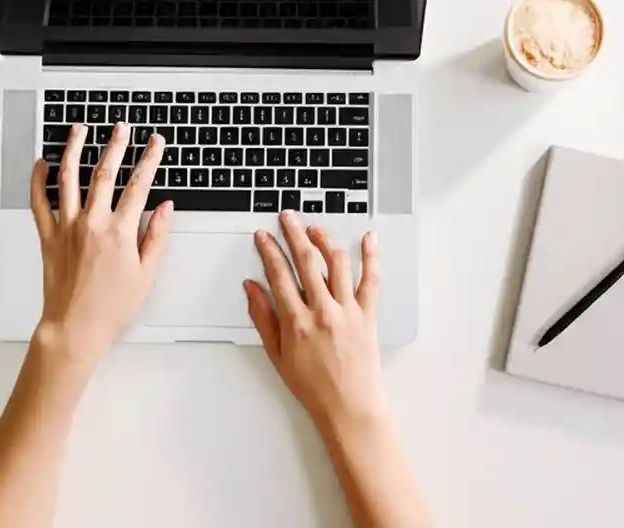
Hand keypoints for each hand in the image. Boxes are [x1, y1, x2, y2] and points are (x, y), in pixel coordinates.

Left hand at [30, 122, 172, 365]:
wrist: (75, 327)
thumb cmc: (110, 307)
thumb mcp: (147, 274)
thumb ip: (157, 236)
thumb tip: (166, 209)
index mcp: (120, 233)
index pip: (139, 186)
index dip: (149, 160)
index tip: (155, 143)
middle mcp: (92, 224)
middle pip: (105, 174)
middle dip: (115, 146)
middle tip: (121, 127)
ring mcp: (67, 228)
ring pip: (69, 179)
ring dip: (75, 150)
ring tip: (80, 130)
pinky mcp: (48, 237)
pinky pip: (39, 202)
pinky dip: (38, 180)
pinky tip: (42, 163)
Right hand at [245, 211, 384, 429]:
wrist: (349, 406)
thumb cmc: (313, 386)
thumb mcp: (277, 355)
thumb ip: (263, 318)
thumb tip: (251, 288)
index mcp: (297, 321)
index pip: (279, 274)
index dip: (268, 250)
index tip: (263, 236)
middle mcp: (322, 311)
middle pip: (306, 259)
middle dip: (293, 232)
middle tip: (287, 217)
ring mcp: (348, 310)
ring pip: (336, 262)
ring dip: (324, 238)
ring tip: (314, 227)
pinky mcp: (368, 314)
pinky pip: (371, 279)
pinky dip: (371, 256)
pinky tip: (368, 238)